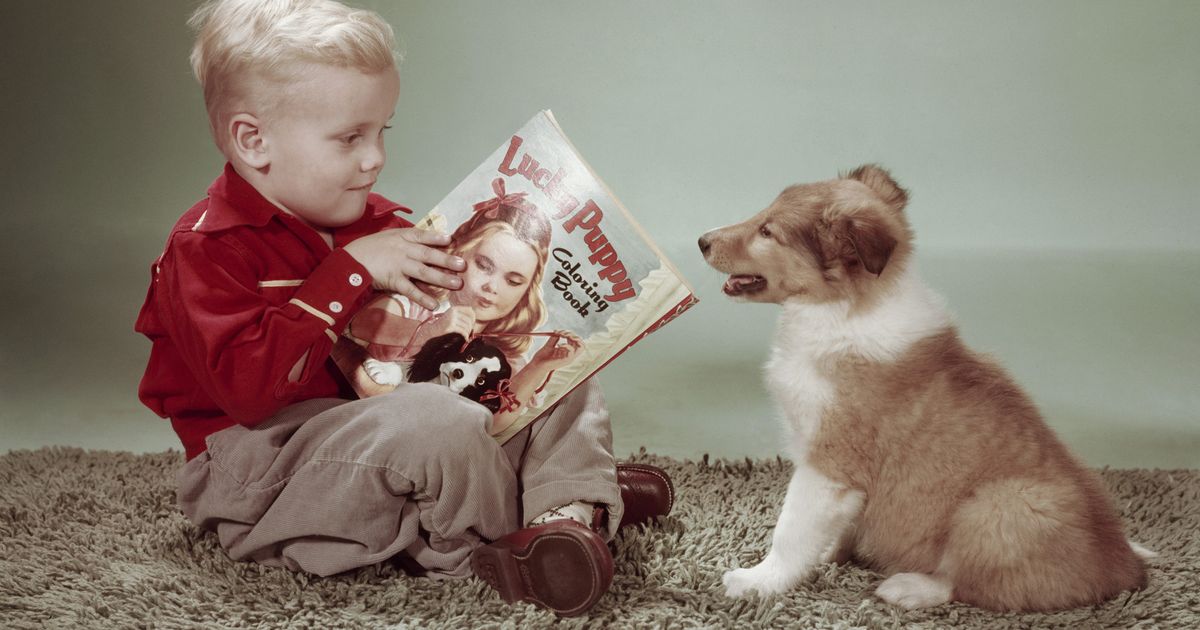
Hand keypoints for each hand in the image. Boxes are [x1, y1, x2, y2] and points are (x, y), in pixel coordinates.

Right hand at [344, 228, 465, 309]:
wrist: (349, 261)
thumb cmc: (370, 248)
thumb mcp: (388, 237)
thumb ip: (406, 239)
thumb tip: (426, 242)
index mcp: (402, 237)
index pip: (422, 235)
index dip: (436, 237)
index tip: (451, 239)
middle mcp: (402, 250)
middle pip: (428, 255)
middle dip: (447, 260)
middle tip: (463, 265)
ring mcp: (398, 266)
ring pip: (424, 272)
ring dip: (442, 278)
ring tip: (457, 284)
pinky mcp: (393, 280)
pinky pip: (410, 290)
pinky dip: (422, 298)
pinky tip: (434, 304)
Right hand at [427, 306, 475, 338]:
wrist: (432, 330)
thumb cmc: (443, 324)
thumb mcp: (451, 315)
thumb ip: (460, 314)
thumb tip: (473, 318)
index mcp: (454, 308)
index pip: (470, 310)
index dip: (473, 317)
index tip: (472, 323)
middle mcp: (453, 311)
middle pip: (470, 319)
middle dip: (471, 326)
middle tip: (469, 331)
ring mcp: (452, 318)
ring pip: (467, 326)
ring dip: (468, 332)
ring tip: (466, 335)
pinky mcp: (450, 326)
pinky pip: (462, 331)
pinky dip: (465, 336)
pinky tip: (465, 339)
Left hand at [529, 331, 581, 370]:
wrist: (537, 364)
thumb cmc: (542, 357)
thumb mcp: (549, 345)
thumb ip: (555, 338)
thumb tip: (559, 331)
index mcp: (567, 351)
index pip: (575, 340)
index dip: (568, 333)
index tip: (557, 331)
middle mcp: (570, 355)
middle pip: (580, 342)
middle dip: (573, 334)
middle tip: (563, 333)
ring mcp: (569, 358)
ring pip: (581, 346)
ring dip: (573, 338)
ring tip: (563, 335)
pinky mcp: (566, 361)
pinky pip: (571, 351)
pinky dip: (566, 345)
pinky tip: (558, 345)